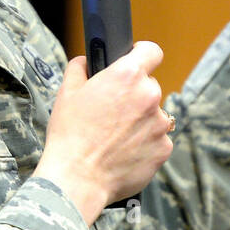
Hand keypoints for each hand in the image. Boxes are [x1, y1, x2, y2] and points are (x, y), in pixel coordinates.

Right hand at [33, 41, 174, 225]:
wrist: (76, 178)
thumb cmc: (70, 135)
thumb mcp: (67, 92)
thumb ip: (79, 68)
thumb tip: (86, 62)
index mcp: (127, 76)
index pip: (152, 51)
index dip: (142, 54)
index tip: (136, 61)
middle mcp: (149, 96)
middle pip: (149, 86)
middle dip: (134, 95)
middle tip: (113, 110)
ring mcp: (159, 124)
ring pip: (154, 115)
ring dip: (141, 121)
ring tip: (116, 136)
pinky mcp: (163, 149)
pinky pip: (157, 139)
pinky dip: (145, 144)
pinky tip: (124, 151)